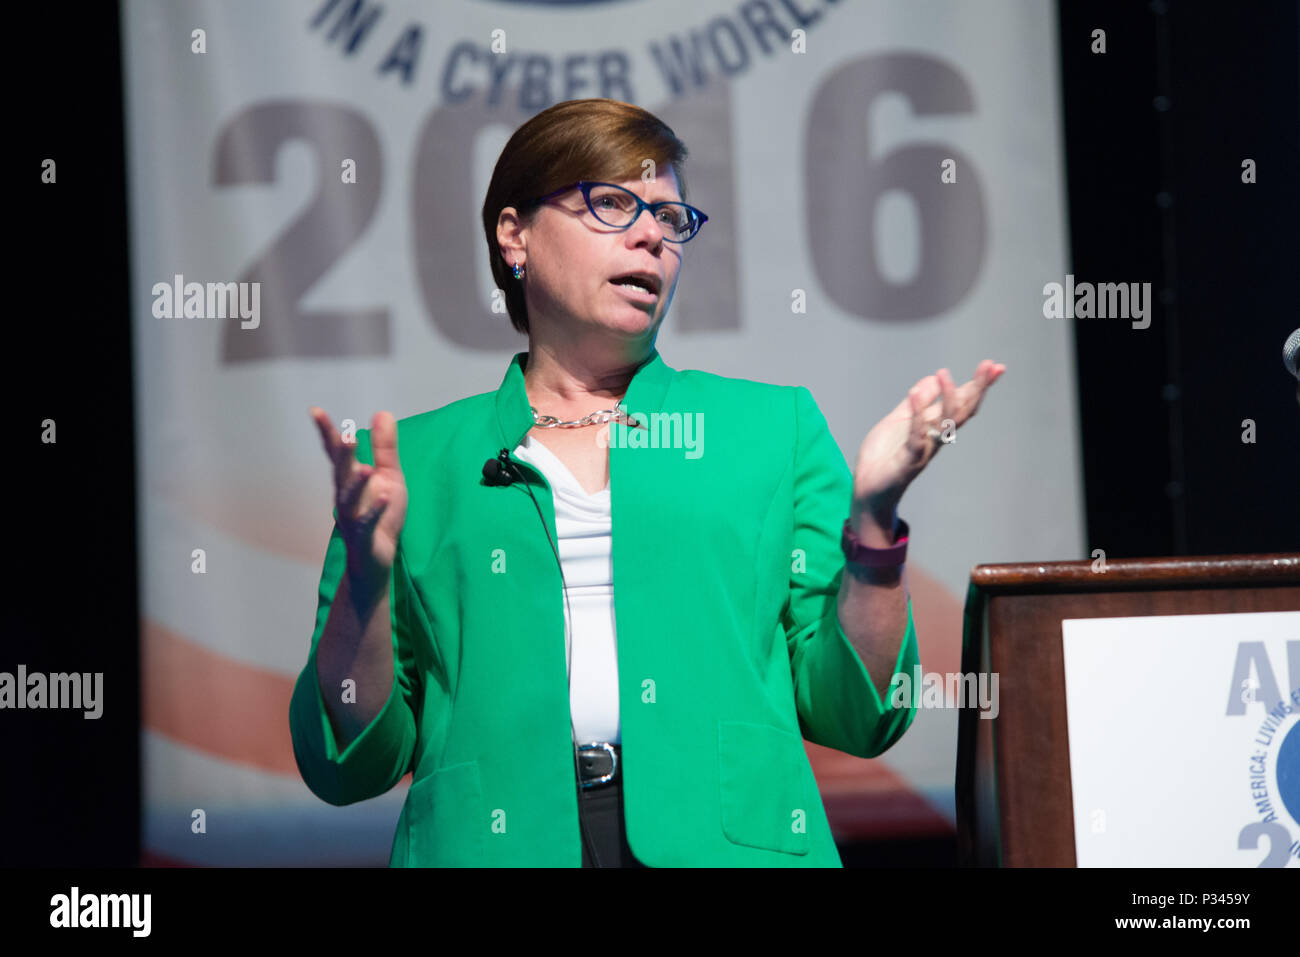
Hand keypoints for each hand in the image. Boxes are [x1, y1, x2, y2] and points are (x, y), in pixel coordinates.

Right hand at [310, 408, 408, 581]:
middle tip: (346, 435)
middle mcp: (346, 497)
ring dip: (356, 484)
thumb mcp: (389, 477)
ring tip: (365, 469)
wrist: (374, 561)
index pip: (336, 454)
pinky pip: (367, 523)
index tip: (315, 411)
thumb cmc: (380, 517)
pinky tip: (385, 497)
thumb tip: (382, 413)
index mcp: (350, 480)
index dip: (327, 433)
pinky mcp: (364, 538)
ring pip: (350, 500)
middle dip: (342, 456)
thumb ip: (385, 448)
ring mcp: (353, 518)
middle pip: (341, 473)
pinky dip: (375, 510)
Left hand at [850, 360, 1005, 522]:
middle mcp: (936, 437)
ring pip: (946, 423)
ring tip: (944, 373)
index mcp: (935, 426)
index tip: (996, 367)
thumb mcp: (899, 420)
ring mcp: (925, 448)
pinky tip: (916, 393)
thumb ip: (916, 402)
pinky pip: (917, 435)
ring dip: (948, 397)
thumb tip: (932, 378)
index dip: (979, 385)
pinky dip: (917, 414)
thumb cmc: (885, 456)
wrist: (869, 487)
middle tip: (990, 367)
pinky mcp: (909, 459)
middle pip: (963, 411)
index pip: (962, 403)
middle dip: (978, 389)